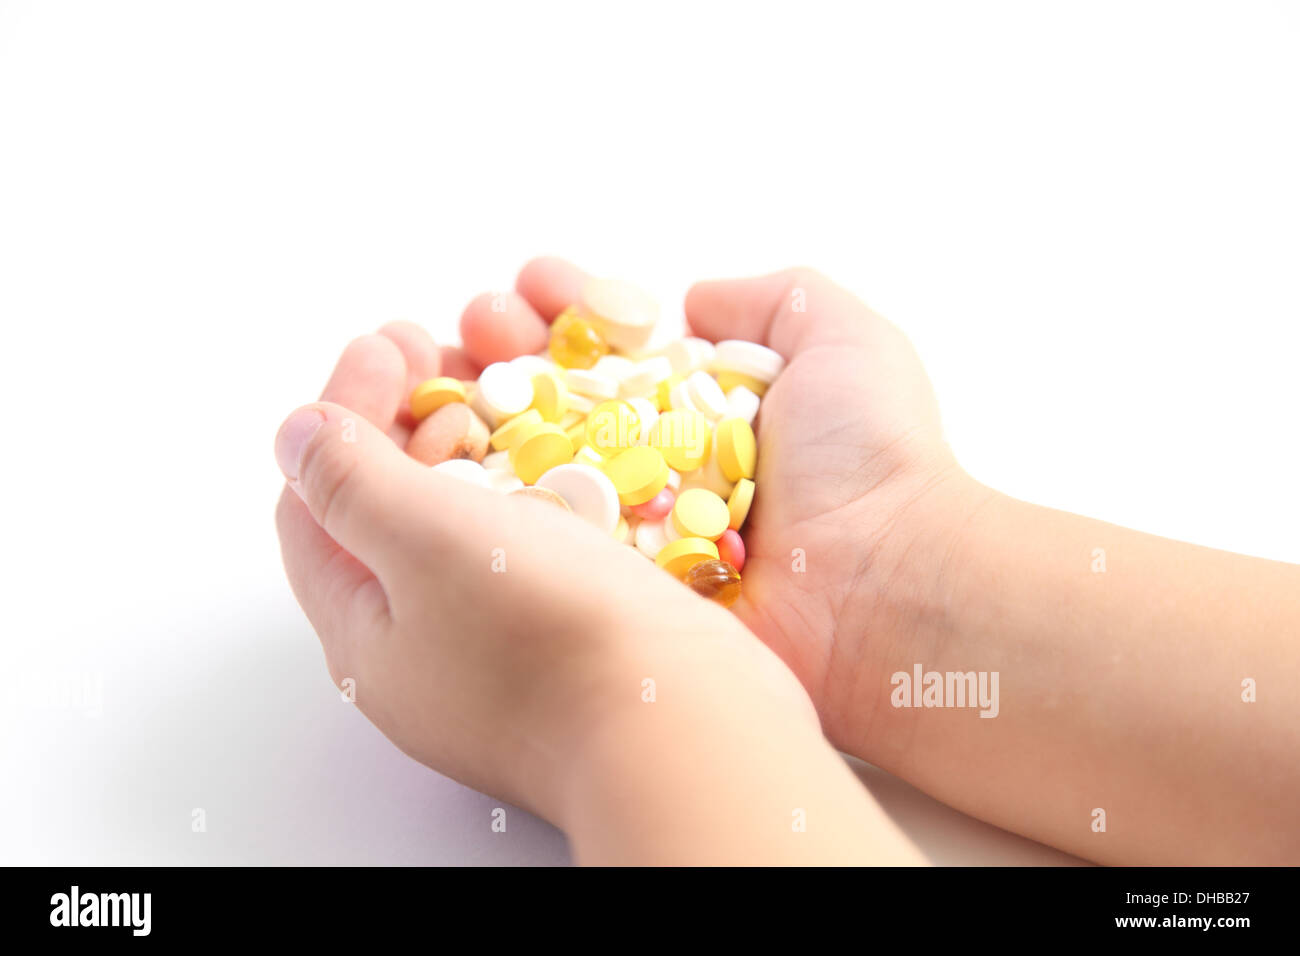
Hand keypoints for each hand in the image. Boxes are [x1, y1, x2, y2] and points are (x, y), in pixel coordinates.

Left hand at [272, 274, 818, 828]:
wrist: (690, 729)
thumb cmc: (554, 635)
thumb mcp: (429, 539)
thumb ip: (352, 481)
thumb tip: (295, 434)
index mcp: (366, 636)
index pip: (314, 506)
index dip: (340, 413)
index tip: (391, 344)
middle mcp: (424, 652)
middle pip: (386, 515)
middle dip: (403, 420)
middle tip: (438, 351)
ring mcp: (498, 654)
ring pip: (463, 530)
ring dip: (467, 449)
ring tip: (500, 388)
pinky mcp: (568, 646)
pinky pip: (526, 552)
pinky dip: (525, 491)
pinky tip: (555, 458)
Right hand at [442, 257, 980, 772]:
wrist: (881, 585)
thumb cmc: (871, 458)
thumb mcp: (843, 339)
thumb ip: (774, 299)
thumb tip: (695, 300)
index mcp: (704, 408)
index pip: (616, 348)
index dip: (570, 309)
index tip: (536, 282)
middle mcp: (658, 465)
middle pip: (558, 400)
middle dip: (506, 352)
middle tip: (474, 325)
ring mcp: (629, 528)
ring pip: (529, 464)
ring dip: (475, 414)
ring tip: (436, 373)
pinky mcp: (610, 586)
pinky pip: (531, 538)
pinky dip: (479, 499)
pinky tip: (440, 455)